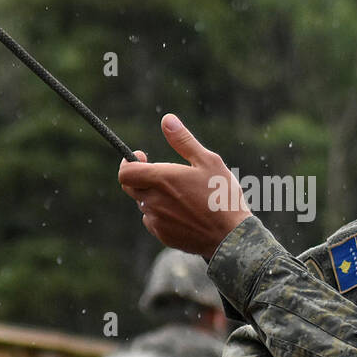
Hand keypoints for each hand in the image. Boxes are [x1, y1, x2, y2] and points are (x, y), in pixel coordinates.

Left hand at [117, 114, 250, 258]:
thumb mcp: (208, 161)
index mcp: (162, 180)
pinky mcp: (163, 236)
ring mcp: (157, 221)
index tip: (142, 157)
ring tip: (182, 196)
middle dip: (141, 178)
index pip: (125, 172)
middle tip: (164, 175)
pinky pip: (153, 222)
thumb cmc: (222, 196)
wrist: (231, 237)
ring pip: (144, 205)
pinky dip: (161, 215)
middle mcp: (153, 201)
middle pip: (131, 187)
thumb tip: (167, 119)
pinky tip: (184, 214)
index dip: (128, 163)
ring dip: (154, 197)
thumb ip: (183, 141)